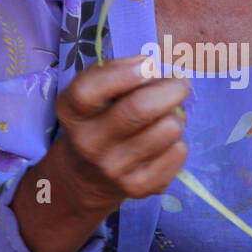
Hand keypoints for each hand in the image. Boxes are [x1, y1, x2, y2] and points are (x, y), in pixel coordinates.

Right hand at [54, 53, 189, 212]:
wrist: (87, 177)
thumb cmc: (98, 119)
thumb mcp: (92, 93)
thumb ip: (116, 72)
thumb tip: (152, 67)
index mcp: (71, 112)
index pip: (88, 91)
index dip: (122, 73)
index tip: (149, 63)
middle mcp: (88, 143)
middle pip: (139, 109)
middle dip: (171, 88)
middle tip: (180, 82)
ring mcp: (114, 169)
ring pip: (168, 129)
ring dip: (174, 117)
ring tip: (164, 118)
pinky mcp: (138, 188)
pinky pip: (177, 152)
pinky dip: (177, 142)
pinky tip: (163, 144)